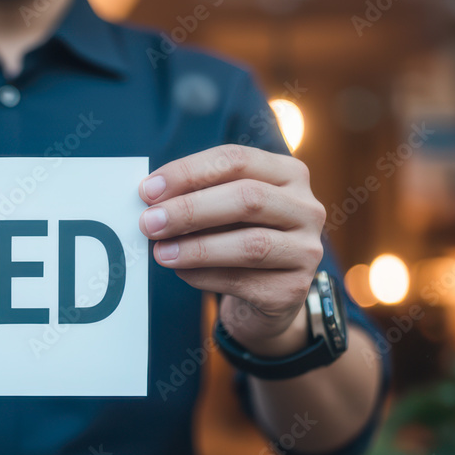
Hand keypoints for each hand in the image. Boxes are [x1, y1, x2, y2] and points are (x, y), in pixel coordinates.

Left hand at [138, 145, 325, 355]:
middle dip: (190, 210)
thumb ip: (196, 197)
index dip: (189, 172)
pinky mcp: (293, 289)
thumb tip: (150, 199)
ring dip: (196, 248)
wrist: (267, 295)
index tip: (148, 190)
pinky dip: (204, 276)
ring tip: (160, 252)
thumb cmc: (236, 238)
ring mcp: (306, 250)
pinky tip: (181, 272)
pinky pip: (242, 281)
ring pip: (250, 244)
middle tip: (149, 222)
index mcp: (288, 174)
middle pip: (247, 198)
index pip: (237, 159)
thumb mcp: (222, 210)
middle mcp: (306, 208)